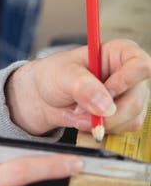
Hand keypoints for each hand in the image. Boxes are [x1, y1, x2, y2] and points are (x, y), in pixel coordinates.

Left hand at [6, 38, 150, 136]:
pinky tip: (84, 122)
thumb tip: (105, 105)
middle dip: (106, 112)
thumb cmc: (54, 75)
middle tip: (79, 110)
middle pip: (136, 100)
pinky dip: (100, 130)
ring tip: (76, 114)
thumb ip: (82, 86)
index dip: (127, 80)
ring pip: (131, 120)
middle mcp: (130, 76)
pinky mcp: (124, 117)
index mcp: (119, 53)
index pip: (141, 65)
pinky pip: (122, 131)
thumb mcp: (62, 74)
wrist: (44, 98)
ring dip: (100, 123)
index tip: (107, 92)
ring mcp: (129, 98)